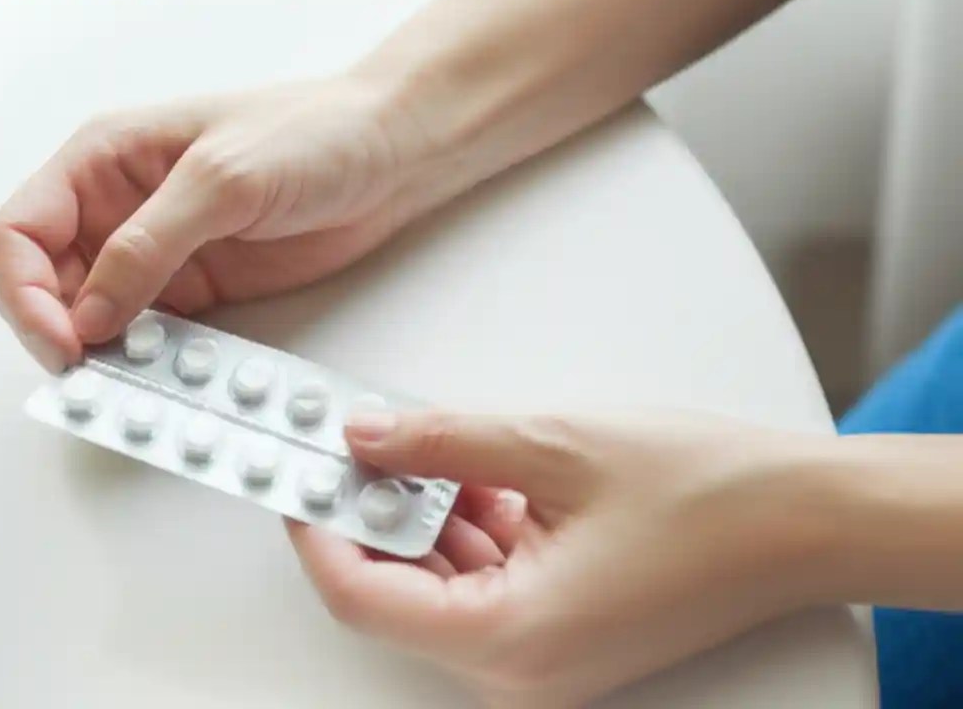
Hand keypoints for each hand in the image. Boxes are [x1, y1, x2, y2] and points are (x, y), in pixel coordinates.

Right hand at [0, 74, 481, 371]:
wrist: (390, 157)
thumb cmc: (311, 134)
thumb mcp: (222, 179)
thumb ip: (148, 246)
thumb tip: (88, 316)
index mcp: (102, 161)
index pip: (20, 231)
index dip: (23, 290)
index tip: (61, 337)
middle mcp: (116, 210)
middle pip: (44, 284)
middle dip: (53, 332)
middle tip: (87, 376)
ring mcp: (154, 257)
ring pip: (93, 320)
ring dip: (100, 358)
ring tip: (123, 390)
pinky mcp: (194, 293)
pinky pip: (149, 340)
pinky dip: (146, 367)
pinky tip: (160, 386)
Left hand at [288, 411, 834, 706]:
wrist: (809, 521)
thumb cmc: (712, 495)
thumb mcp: (551, 444)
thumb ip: (440, 439)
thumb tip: (364, 436)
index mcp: (510, 641)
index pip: (361, 599)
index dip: (317, 532)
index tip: (298, 477)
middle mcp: (519, 671)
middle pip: (396, 593)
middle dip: (373, 512)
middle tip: (355, 442)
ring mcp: (542, 659)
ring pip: (439, 584)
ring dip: (423, 513)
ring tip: (424, 443)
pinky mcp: (562, 635)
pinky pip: (485, 584)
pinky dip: (469, 527)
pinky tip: (476, 468)